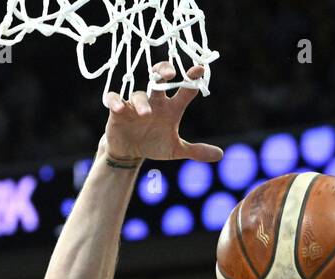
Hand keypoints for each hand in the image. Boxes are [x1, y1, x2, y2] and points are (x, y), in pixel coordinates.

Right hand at [102, 62, 222, 163]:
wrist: (130, 152)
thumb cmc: (154, 144)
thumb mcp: (175, 149)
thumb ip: (196, 151)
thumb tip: (220, 154)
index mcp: (171, 108)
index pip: (184, 90)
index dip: (192, 79)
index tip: (200, 68)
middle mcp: (154, 101)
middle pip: (159, 78)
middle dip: (164, 71)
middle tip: (170, 72)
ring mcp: (135, 104)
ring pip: (138, 95)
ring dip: (142, 102)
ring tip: (146, 114)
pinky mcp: (118, 111)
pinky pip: (114, 99)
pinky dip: (115, 101)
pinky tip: (119, 108)